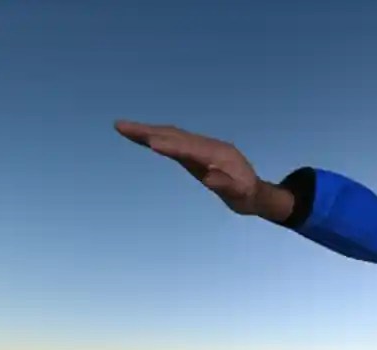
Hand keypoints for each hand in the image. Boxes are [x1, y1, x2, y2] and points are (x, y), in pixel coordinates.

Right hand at [114, 120, 268, 216]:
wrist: (255, 193)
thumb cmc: (247, 196)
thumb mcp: (241, 194)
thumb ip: (226, 185)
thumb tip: (209, 178)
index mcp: (219, 154)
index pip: (190, 148)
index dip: (171, 146)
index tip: (151, 143)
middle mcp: (208, 146)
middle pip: (175, 135)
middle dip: (148, 131)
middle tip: (122, 126)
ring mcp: (201, 147)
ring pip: (171, 135)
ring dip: (147, 130)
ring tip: (122, 127)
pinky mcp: (194, 153)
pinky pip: (173, 142)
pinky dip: (155, 137)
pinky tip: (140, 137)